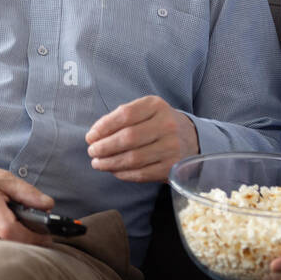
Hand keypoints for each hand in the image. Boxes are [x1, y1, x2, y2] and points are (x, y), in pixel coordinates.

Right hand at [0, 160, 54, 249]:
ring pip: (1, 250)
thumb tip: (48, 205)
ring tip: (25, 234)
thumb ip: (25, 192)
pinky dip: (4, 247)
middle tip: (41, 236)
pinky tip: (9, 237)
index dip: (33, 236)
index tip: (47, 235)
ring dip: (17, 246)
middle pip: (9, 244)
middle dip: (29, 242)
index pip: (12, 229)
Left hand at [85, 95, 199, 181]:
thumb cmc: (158, 123)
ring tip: (98, 163)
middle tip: (92, 152)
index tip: (90, 137)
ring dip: (110, 163)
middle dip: (104, 147)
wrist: (190, 137)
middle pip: (128, 138)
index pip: (125, 115)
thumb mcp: (144, 111)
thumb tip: (94, 135)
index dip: (103, 127)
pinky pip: (141, 173)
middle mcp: (167, 124)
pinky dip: (123, 174)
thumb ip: (120, 118)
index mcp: (156, 106)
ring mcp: (171, 147)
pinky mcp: (172, 167)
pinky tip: (114, 171)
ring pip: (133, 158)